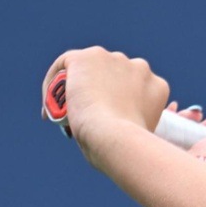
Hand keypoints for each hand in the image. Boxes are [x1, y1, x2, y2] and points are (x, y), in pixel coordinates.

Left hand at [41, 47, 168, 151]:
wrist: (117, 136)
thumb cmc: (131, 149)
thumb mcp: (141, 133)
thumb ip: (133, 120)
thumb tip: (113, 131)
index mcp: (156, 85)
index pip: (135, 87)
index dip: (119, 101)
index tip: (107, 119)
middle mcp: (138, 67)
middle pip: (113, 74)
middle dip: (100, 90)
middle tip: (84, 115)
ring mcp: (112, 59)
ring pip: (89, 68)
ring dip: (77, 87)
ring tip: (63, 114)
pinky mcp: (85, 57)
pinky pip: (64, 65)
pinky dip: (53, 83)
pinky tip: (49, 107)